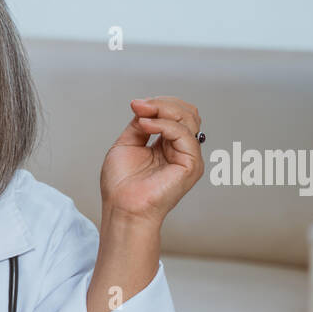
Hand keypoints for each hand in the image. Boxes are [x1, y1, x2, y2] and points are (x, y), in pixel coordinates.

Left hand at [99, 96, 204, 224]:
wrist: (121, 207)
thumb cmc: (121, 185)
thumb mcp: (127, 144)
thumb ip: (140, 124)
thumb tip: (145, 106)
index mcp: (167, 145)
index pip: (175, 114)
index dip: (158, 104)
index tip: (135, 104)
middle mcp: (181, 150)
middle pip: (186, 112)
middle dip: (162, 104)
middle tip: (139, 106)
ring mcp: (188, 157)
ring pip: (188, 118)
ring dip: (163, 110)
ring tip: (142, 116)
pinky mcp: (191, 165)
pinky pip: (183, 134)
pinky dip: (164, 124)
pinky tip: (146, 125)